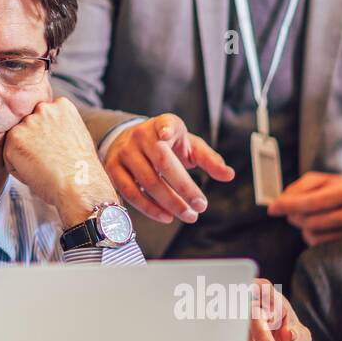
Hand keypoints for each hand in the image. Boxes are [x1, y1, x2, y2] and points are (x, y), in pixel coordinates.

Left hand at [2, 97, 119, 225]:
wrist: (79, 185)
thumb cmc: (80, 169)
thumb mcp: (75, 136)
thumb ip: (58, 126)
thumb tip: (43, 132)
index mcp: (61, 105)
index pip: (42, 116)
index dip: (47, 136)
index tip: (56, 149)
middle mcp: (43, 108)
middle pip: (28, 126)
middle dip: (33, 142)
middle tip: (48, 160)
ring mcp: (27, 122)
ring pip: (17, 141)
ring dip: (25, 154)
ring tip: (44, 167)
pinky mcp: (14, 138)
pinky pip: (8, 157)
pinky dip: (17, 169)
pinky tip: (35, 173)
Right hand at [104, 114, 233, 223]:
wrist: (131, 141)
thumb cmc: (167, 145)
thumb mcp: (189, 146)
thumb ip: (209, 159)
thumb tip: (228, 175)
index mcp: (162, 124)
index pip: (165, 124)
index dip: (166, 128)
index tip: (167, 134)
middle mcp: (140, 135)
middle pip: (162, 163)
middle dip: (184, 188)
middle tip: (201, 206)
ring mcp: (124, 152)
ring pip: (147, 181)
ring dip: (169, 203)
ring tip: (188, 215)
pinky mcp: (112, 169)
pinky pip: (130, 192)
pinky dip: (148, 208)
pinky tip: (165, 216)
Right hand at [244, 278, 309, 340]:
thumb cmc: (290, 337)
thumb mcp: (301, 338)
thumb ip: (299, 336)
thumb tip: (289, 334)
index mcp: (269, 296)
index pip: (263, 291)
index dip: (263, 297)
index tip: (267, 314)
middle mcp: (250, 303)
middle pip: (251, 314)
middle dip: (261, 335)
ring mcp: (238, 318)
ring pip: (243, 334)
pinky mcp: (231, 334)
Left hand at [267, 172, 341, 246]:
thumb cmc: (335, 190)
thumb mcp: (318, 180)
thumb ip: (297, 188)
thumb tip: (279, 204)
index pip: (312, 202)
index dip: (289, 206)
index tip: (272, 209)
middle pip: (311, 222)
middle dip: (294, 217)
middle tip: (293, 211)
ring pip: (313, 235)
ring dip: (302, 227)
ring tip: (309, 217)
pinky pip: (319, 245)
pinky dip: (311, 237)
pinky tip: (318, 228)